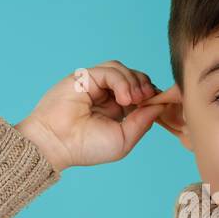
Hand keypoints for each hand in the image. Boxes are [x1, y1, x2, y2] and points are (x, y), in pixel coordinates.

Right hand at [16, 61, 177, 169]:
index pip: (141, 93)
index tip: (159, 104)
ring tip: (132, 100)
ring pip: (124, 70)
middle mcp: (107, 95)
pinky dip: (121, 81)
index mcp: (117, 110)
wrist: (57, 143)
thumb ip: (143, 121)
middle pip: (135, 78)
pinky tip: (122, 98)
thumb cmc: (86, 147)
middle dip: (146, 87)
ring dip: (134, 83)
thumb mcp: (124, 138)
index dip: (152, 96)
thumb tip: (161, 104)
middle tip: (147, 100)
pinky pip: (110, 70)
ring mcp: (95, 85)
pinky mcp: (85, 76)